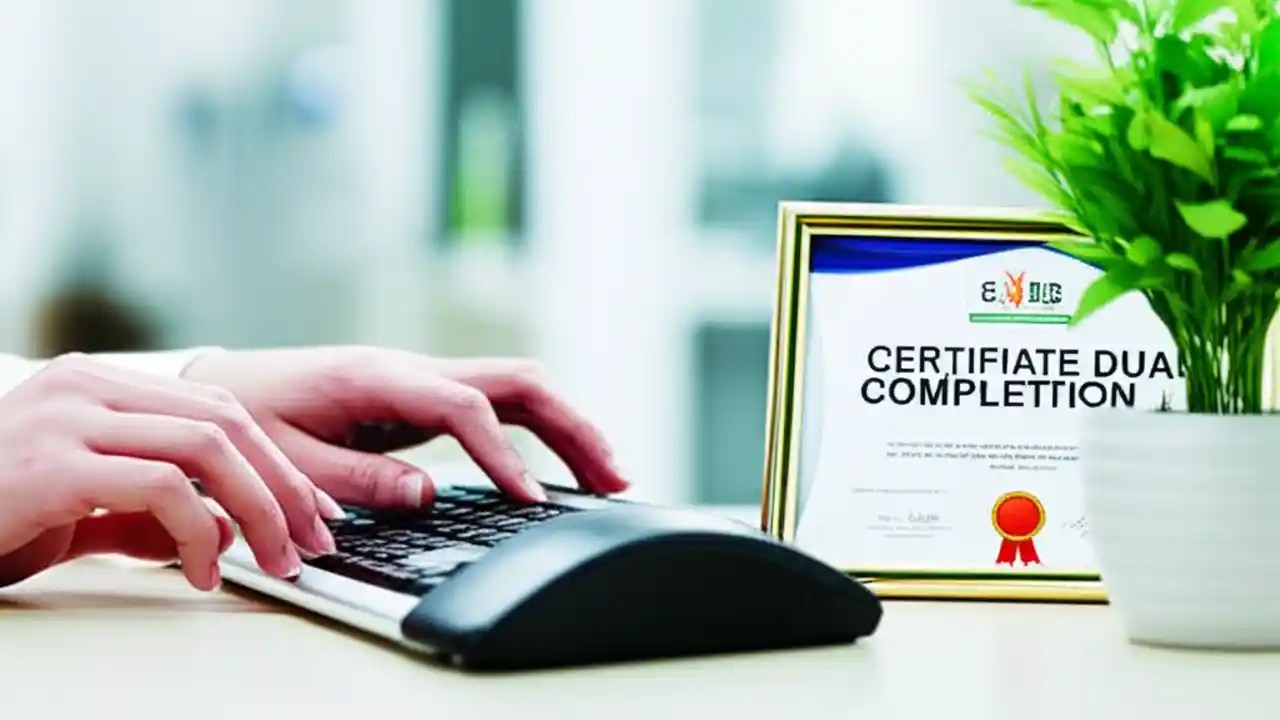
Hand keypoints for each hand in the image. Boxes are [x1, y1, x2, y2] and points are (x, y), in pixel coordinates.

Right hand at [0, 355, 339, 590]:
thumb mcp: (82, 508)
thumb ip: (149, 510)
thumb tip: (221, 530)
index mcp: (99, 385)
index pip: (219, 407)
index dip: (275, 460)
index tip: (309, 509)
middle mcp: (88, 386)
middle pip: (228, 420)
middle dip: (283, 484)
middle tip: (310, 538)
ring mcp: (69, 417)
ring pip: (208, 447)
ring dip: (259, 508)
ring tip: (274, 560)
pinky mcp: (54, 463)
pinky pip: (163, 489)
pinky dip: (202, 533)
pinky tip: (204, 570)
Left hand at [180, 347, 627, 506]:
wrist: (223, 388)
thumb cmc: (248, 420)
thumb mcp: (289, 459)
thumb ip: (357, 476)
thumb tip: (427, 493)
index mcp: (378, 377)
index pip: (462, 407)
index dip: (504, 453)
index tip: (530, 499)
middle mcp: (412, 368)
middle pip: (516, 380)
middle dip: (571, 426)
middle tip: (613, 477)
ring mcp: (424, 378)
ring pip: (519, 388)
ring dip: (568, 426)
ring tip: (609, 475)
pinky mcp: (426, 397)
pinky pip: (500, 405)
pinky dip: (539, 430)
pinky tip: (561, 464)